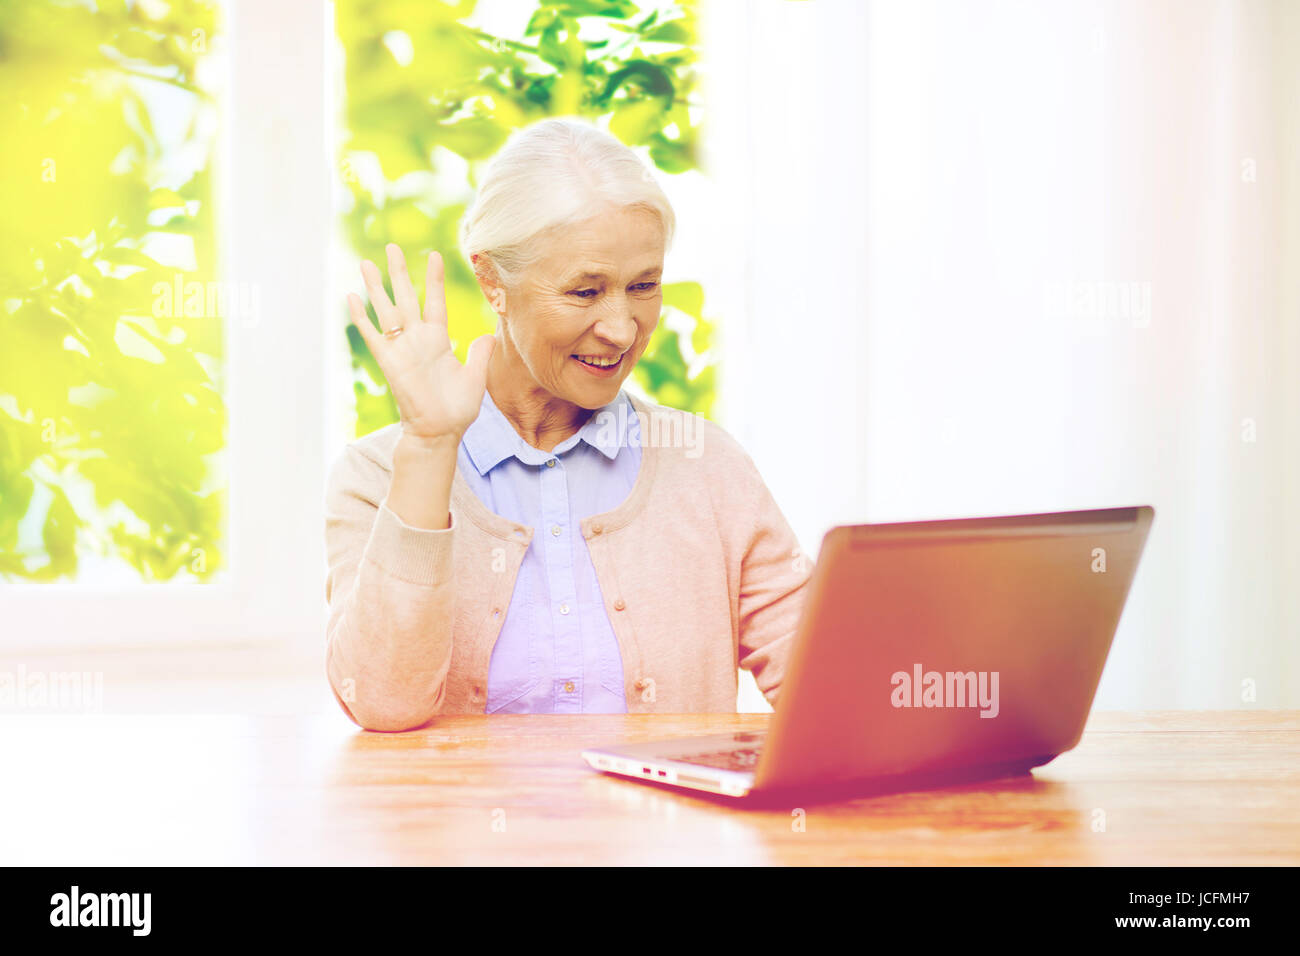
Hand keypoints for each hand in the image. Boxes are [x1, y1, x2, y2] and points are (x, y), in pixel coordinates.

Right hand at [348, 244, 495, 443]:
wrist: (440, 432)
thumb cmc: (457, 409)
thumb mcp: (476, 377)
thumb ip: (480, 354)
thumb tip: (488, 335)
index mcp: (439, 340)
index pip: (435, 302)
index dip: (434, 280)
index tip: (434, 255)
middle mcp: (418, 340)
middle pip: (406, 298)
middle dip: (399, 273)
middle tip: (391, 247)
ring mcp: (402, 349)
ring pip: (386, 310)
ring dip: (376, 288)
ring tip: (366, 263)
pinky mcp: (389, 361)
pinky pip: (372, 335)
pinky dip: (361, 317)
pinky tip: (350, 297)